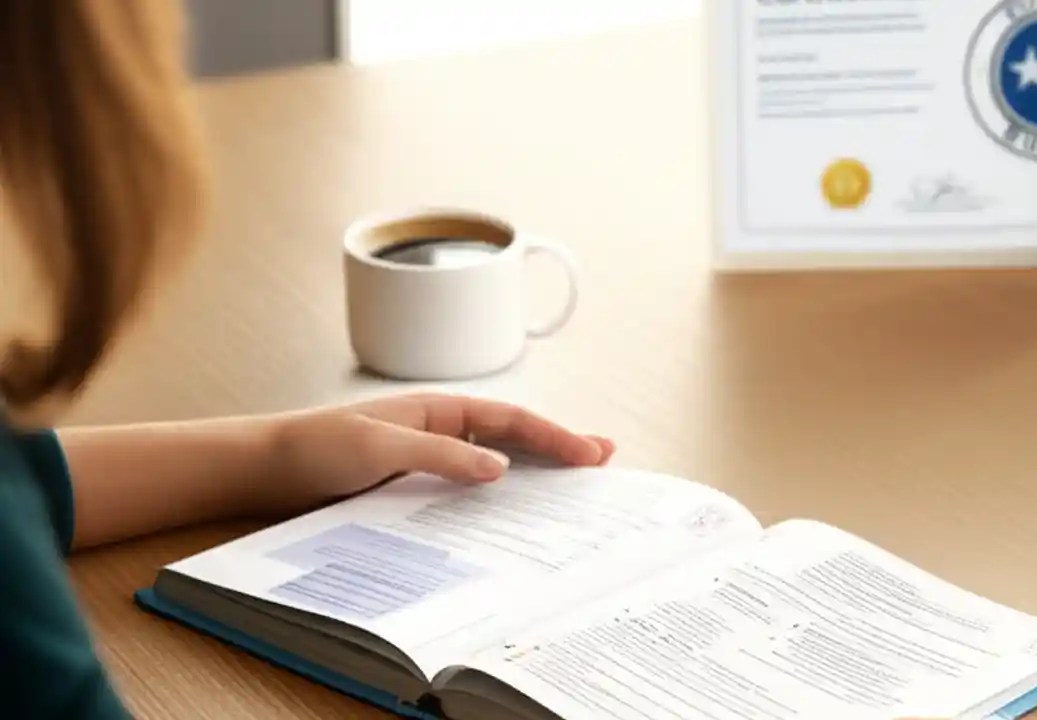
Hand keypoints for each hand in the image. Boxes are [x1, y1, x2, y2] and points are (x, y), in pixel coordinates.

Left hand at [256, 393, 614, 515]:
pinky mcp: (410, 484)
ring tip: (573, 482)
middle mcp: (438, 429)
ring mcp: (426, 456)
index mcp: (436, 410)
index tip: (592, 453)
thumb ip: (439, 455)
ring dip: (533, 469)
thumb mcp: (377, 448)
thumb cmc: (312, 448)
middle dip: (557, 446)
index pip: (509, 420)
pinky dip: (497, 494)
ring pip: (494, 461)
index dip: (554, 436)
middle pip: (511, 436)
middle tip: (602, 459)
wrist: (261, 469)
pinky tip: (512, 509)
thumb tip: (500, 468)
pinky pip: (465, 487)